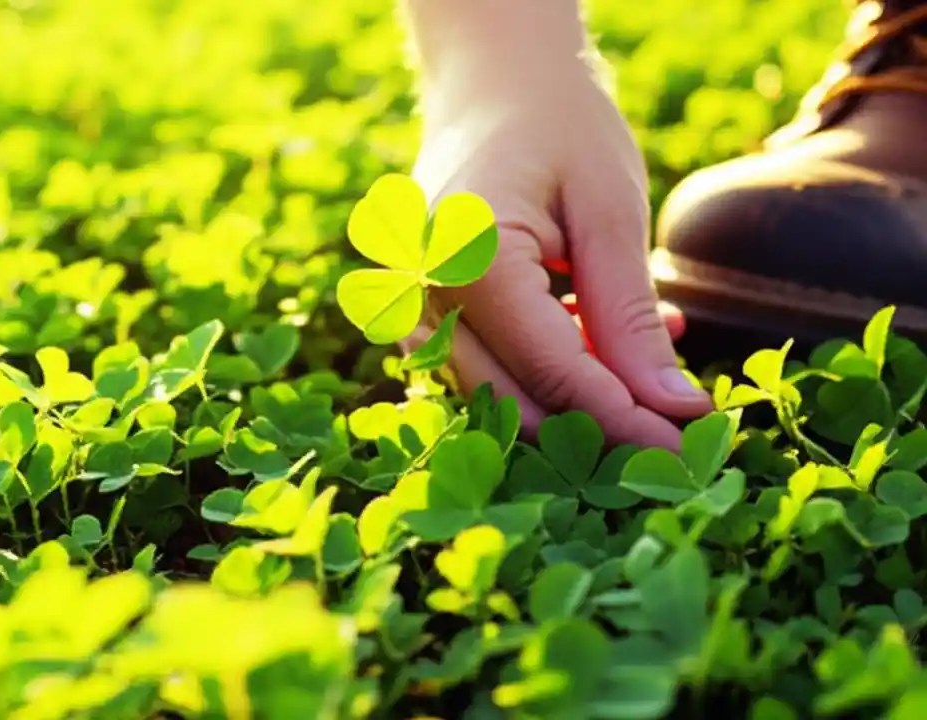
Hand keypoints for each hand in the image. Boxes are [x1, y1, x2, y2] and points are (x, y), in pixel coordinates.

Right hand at [409, 60, 711, 449]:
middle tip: (682, 437)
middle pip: (515, 403)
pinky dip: (543, 379)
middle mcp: (423, 293)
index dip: (627, 423)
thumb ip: (630, 317)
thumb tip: (674, 411)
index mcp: (469, 258)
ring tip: (648, 366)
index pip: (554, 375)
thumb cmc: (560, 128)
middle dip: (602, 431)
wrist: (493, 86)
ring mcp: (410, 309)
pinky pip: (481, 374)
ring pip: (495, 400)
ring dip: (574, 405)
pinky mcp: (419, 318)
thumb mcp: (611, 211)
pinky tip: (597, 341)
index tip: (692, 454)